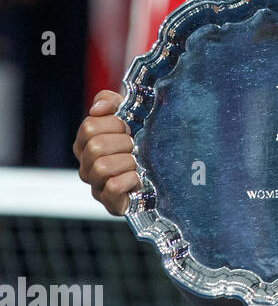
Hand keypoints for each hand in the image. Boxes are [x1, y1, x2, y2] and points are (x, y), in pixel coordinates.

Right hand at [72, 89, 139, 216]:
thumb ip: (111, 102)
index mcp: (86, 144)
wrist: (164, 174)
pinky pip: (113, 187)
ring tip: (137, 163)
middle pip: (95, 146)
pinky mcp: (111, 203)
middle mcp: (86, 166)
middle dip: (123, 143)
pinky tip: (138, 177)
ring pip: (102, 167)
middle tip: (135, 147)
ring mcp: (97, 186)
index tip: (128, 128)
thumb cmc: (143, 142)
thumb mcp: (129, 115)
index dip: (114, 124)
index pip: (89, 126)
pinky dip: (130, 180)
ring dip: (128, 162)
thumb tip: (98, 108)